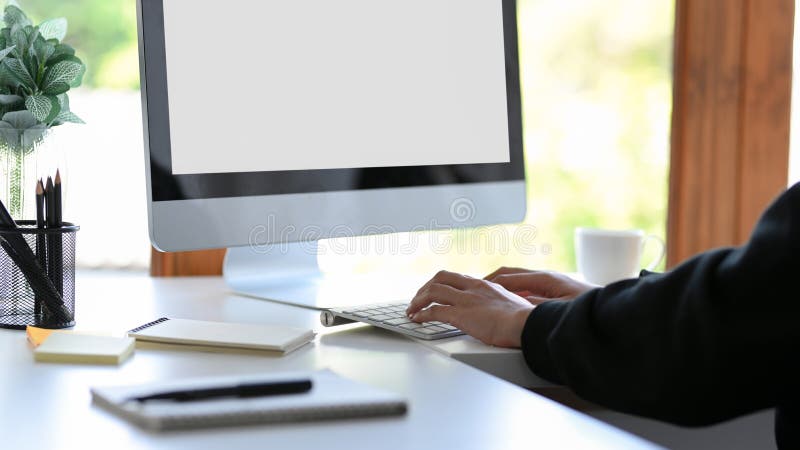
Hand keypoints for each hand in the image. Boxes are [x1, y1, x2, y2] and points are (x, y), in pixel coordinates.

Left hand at [405, 270, 534, 347]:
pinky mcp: (461, 315)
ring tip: (411, 310)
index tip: (435, 291)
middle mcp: (472, 288)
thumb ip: (499, 303)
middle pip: (440, 278)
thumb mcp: (511, 303)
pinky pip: (434, 312)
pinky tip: (417, 320)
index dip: (441, 283)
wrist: (526, 324)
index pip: (456, 277)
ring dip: (418, 301)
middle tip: (418, 299)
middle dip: (425, 288)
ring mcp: (466, 300)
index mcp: (484, 284)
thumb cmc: (524, 319)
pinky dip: (422, 315)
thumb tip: (500, 311)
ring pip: (433, 292)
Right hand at [484, 267, 595, 304]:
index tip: (473, 288)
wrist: (613, 312)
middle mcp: (546, 278)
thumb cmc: (589, 311)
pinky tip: (512, 304)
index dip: (488, 283)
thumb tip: (514, 304)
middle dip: (492, 281)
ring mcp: (551, 284)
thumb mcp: (558, 311)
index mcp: (544, 279)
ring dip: (503, 287)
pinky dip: (515, 293)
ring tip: (489, 295)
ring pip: (520, 282)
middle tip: (475, 289)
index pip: (507, 277)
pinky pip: (529, 289)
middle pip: (511, 275)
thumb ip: (534, 307)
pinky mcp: (557, 292)